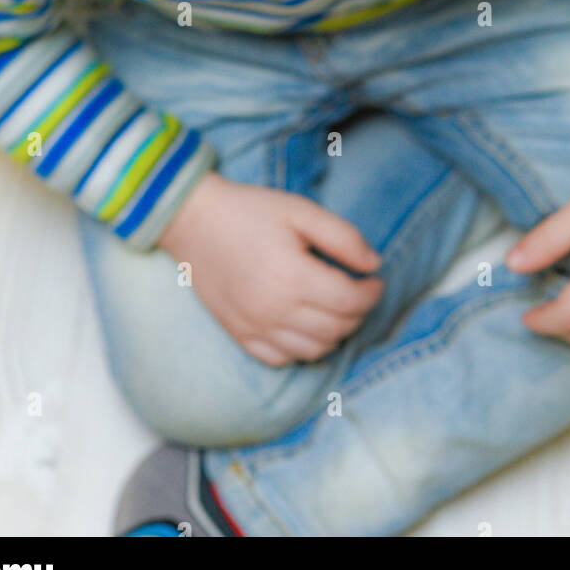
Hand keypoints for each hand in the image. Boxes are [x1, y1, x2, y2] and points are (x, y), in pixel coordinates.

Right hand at [157, 171, 384, 365]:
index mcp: (293, 277)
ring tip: (335, 308)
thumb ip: (343, 237)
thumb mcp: (301, 210)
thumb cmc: (250, 211)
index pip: (351, 302)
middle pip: (336, 329)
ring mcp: (255, 327)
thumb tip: (374, 264)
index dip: (372, 293)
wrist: (194, 220)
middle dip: (358, 313)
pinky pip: (281, 359)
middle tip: (358, 292)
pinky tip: (305, 325)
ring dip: (334, 333)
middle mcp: (274, 310)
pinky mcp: (239, 335)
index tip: (375, 280)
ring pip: (313, 350)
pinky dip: (302, 349)